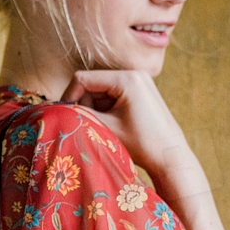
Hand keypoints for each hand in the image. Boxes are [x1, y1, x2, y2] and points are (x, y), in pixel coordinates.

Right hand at [60, 70, 195, 182]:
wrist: (169, 156)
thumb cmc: (141, 143)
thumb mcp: (105, 128)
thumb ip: (81, 115)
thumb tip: (59, 110)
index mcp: (126, 78)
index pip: (82, 79)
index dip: (68, 96)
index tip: (65, 116)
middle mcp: (133, 74)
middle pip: (91, 84)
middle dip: (84, 104)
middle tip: (88, 125)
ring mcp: (138, 81)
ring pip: (100, 91)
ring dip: (95, 109)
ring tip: (104, 128)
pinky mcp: (140, 91)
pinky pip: (112, 95)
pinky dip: (106, 110)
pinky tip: (113, 125)